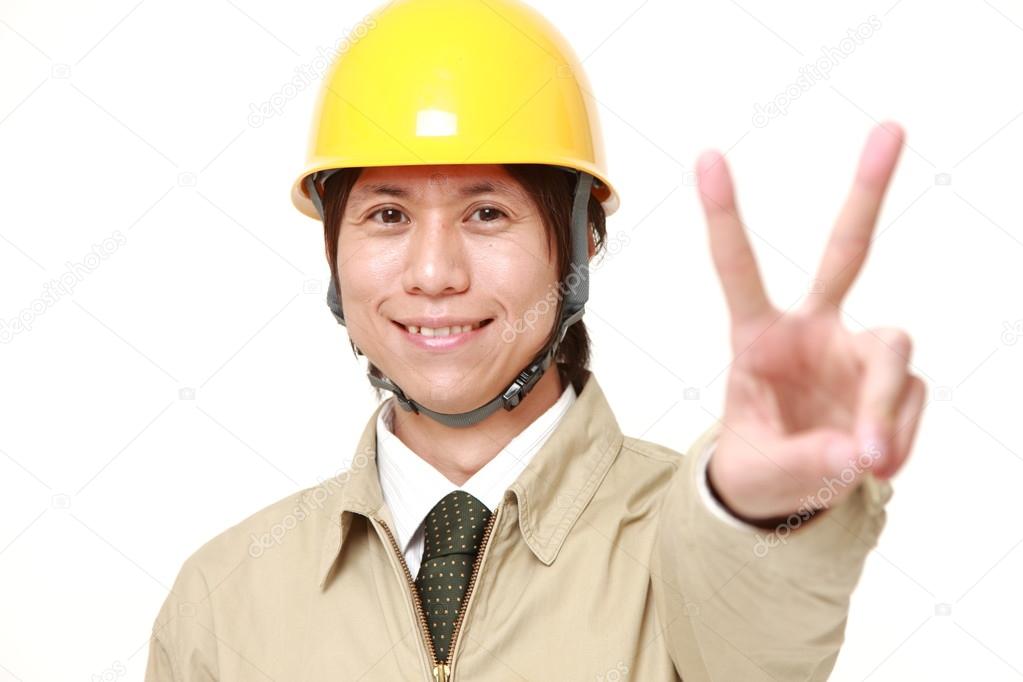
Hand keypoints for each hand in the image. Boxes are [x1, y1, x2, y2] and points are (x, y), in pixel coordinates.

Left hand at [696, 122, 926, 522]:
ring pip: (893, 353)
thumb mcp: (763, 470)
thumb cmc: (758, 463)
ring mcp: (856, 350)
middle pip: (846, 252)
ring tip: (868, 461)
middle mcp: (813, 329)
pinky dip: (898, 436)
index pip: (738, 269)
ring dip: (885, 408)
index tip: (708, 156)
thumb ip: (805, 461)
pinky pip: (908, 402)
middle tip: (891, 127)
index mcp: (757, 337)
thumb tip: (860, 453)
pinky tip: (876, 461)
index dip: (725, 216)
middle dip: (866, 192)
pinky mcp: (889, 380)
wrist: (788, 487)